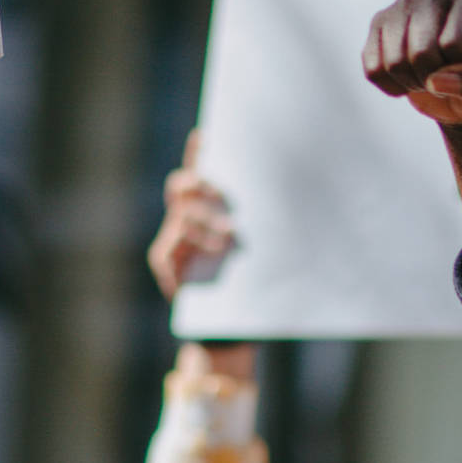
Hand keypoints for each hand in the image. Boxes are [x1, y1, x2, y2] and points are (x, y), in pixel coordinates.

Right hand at [148, 130, 255, 378]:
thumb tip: (295, 197)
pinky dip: (196, 242)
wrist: (228, 328)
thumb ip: (261, 227)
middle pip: (183, 186)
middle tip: (219, 188)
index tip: (207, 134)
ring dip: (207, 220)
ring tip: (231, 234)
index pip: (201, 174)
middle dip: (200, 183)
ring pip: (183, 213)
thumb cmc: (249, 285)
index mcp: (209, 213)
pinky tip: (217, 250)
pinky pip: (175, 240)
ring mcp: (173, 239)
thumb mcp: (260, 253)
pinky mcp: (165, 259)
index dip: (200, 153)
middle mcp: (187, 220)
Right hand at [362, 0, 461, 126]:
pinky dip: (392, 85)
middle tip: (453, 78)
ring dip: (415, 84)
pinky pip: (373, 68)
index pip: (456, 43)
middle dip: (438, 80)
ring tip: (433, 76)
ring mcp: (405, 2)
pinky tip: (411, 76)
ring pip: (395, 61)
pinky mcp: (380, 22)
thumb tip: (437, 81)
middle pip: (422, 52)